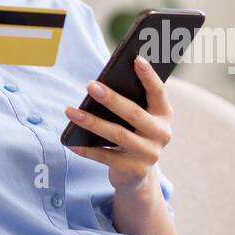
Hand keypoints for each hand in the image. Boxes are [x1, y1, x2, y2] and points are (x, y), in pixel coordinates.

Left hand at [64, 55, 172, 192]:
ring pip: (118, 135)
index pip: (158, 92)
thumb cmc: (132, 134)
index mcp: (164, 115)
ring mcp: (149, 154)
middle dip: (111, 98)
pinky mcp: (134, 170)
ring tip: (70, 111)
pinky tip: (71, 142)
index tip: (136, 59)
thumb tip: (100, 85)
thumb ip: (129, 102)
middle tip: (90, 85)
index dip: (149, 76)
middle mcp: (161, 134)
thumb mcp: (137, 119)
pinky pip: (106, 157)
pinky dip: (87, 149)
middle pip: (133, 113)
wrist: (137, 175)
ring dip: (92, 122)